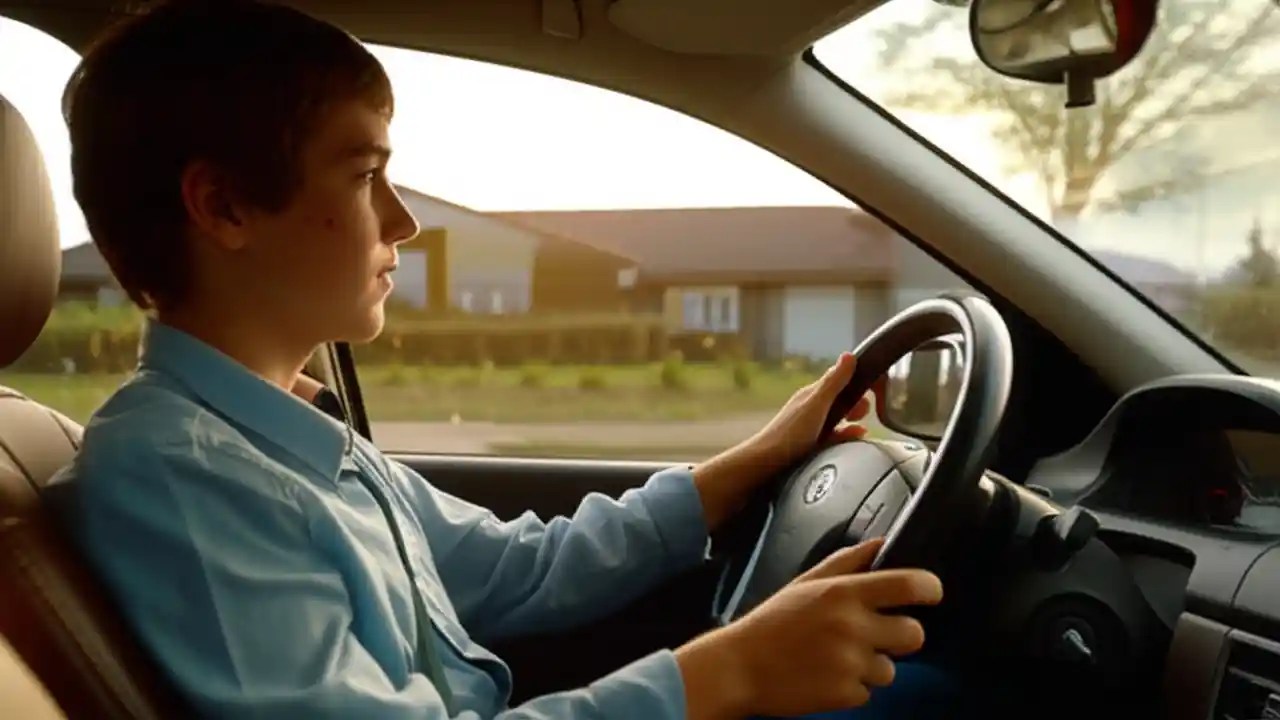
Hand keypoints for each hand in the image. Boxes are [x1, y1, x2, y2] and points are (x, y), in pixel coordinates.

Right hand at [676, 539, 942, 719]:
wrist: (739, 668)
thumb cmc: (772, 623)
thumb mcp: (806, 582)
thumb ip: (848, 561)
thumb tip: (882, 543)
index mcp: (843, 593)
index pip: (909, 585)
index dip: (930, 589)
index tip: (931, 593)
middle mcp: (851, 627)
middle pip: (914, 633)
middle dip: (900, 635)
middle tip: (876, 634)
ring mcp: (850, 664)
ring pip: (891, 668)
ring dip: (872, 665)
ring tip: (837, 658)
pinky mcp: (846, 695)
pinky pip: (869, 692)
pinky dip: (852, 687)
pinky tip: (826, 675)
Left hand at [748, 351, 870, 465]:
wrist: (768, 463)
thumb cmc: (792, 432)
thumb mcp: (817, 404)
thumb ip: (834, 382)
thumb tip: (849, 355)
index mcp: (813, 393)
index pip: (840, 379)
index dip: (857, 383)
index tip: (869, 394)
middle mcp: (813, 406)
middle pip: (842, 400)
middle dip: (857, 406)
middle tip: (860, 417)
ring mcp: (812, 425)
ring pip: (840, 419)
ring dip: (853, 422)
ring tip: (860, 431)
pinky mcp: (813, 443)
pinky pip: (835, 436)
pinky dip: (846, 436)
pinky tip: (853, 440)